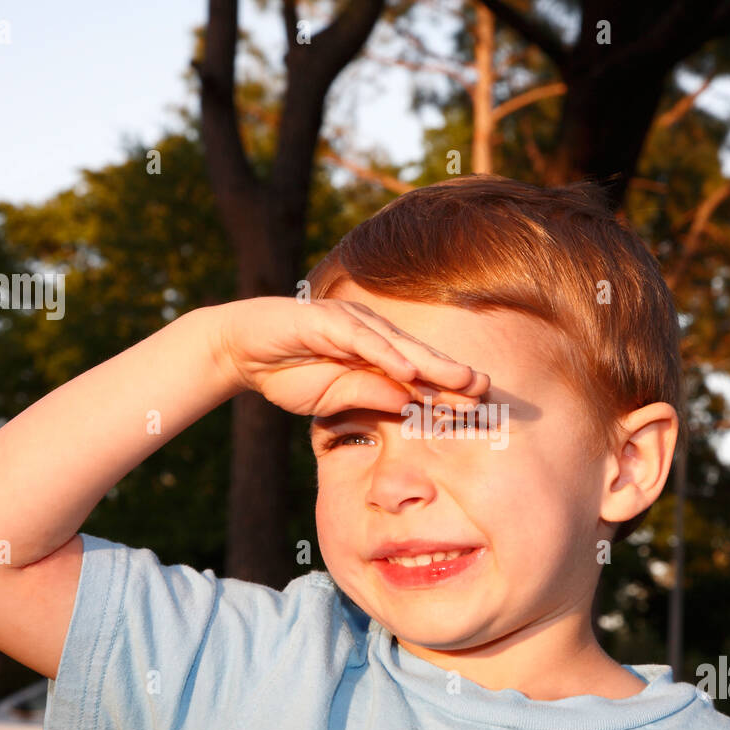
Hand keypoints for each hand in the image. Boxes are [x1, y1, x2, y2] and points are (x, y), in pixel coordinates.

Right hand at [209, 296, 490, 416]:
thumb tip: (412, 405)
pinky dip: (387, 355)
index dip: (449, 388)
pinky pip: (362, 340)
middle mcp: (371, 333)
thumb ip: (373, 397)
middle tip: (488, 391)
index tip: (481, 408)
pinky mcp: (327, 321)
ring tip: (462, 382)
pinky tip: (410, 370)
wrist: (241, 351)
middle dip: (454, 374)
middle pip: (420, 356)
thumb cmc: (290, 373)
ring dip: (432, 364)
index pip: (420, 373)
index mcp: (377, 353)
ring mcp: (351, 324)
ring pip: (399, 346)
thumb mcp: (338, 398)